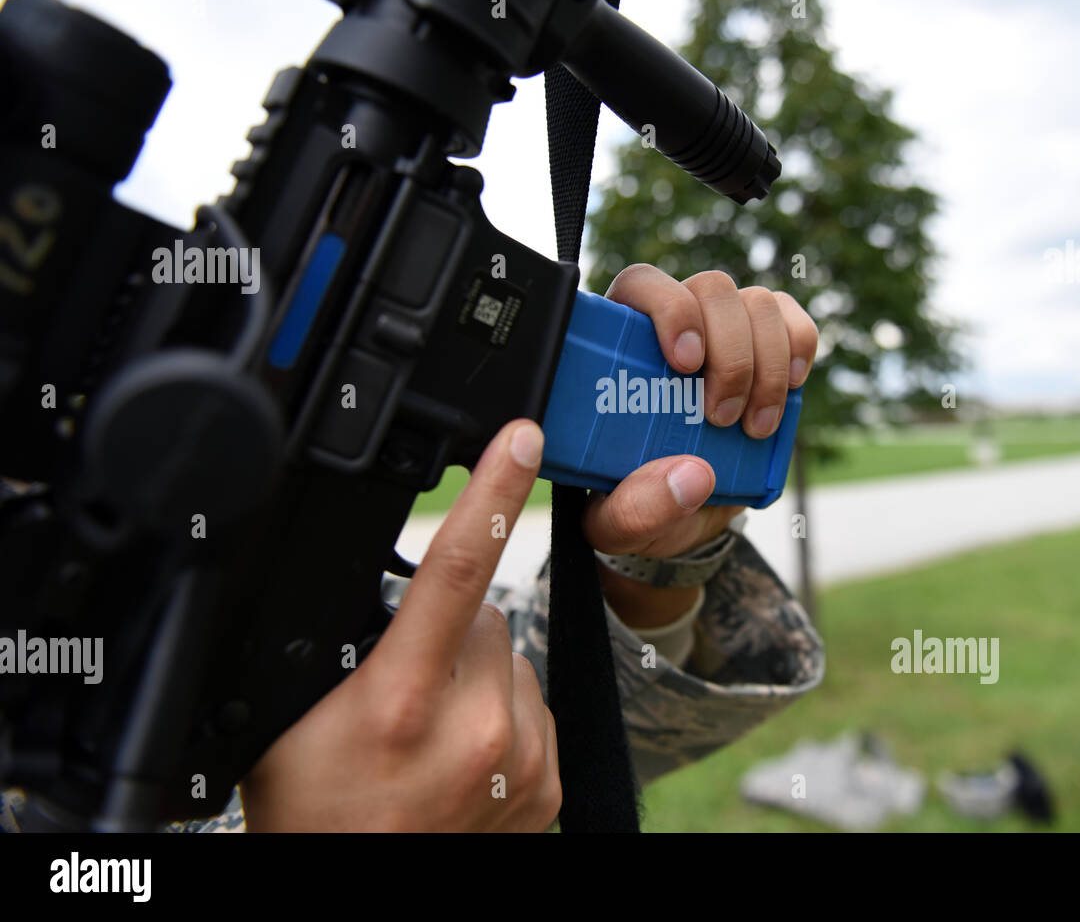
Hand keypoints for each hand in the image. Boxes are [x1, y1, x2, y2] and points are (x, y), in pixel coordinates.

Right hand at [240, 420, 559, 831]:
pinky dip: (503, 715)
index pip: (455, 568)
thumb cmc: (318, 814)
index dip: (490, 493)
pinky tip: (464, 756)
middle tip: (404, 690)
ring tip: (431, 734)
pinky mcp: (549, 783)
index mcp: (400, 701)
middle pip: (487, 614)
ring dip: (480, 676)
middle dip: (451, 630)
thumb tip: (376, 577)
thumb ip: (339, 642)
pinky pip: (534, 705)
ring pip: (513, 659)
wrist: (366, 897)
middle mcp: (473, 729)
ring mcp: (519, 761)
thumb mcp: (294, 719)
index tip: (521, 439)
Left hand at [583, 265, 816, 625]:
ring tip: (755, 427)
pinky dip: (799, 346)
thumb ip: (636, 508)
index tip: (686, 364)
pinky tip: (789, 388)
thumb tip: (693, 475)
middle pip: (711, 290)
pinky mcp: (764, 345)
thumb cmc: (633, 503)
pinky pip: (791, 318)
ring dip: (767, 363)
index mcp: (618, 344)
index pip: (643, 285)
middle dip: (731, 353)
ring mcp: (723, 329)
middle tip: (723, 419)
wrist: (680, 514)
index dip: (671, 309)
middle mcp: (673, 322)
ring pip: (757, 303)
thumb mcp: (616, 523)